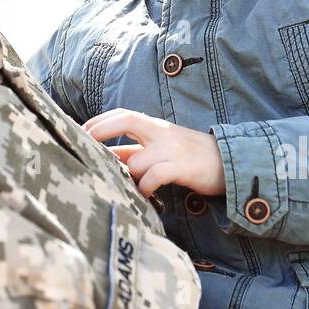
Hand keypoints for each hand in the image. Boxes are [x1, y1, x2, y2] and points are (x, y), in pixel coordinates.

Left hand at [82, 108, 225, 198]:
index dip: (99, 121)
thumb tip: (102, 156)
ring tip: (121, 186)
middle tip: (85, 145)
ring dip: (125, 174)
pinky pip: (154, 176)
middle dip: (101, 130)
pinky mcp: (182, 167)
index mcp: (155, 126)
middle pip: (127, 119)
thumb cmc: (189, 156)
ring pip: (137, 158)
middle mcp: (161, 133)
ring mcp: (172, 149)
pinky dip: (144, 187)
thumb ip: (134, 151)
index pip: (122, 114)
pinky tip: (143, 194)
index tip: (80, 132)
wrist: (229, 162)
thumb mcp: (160, 148)